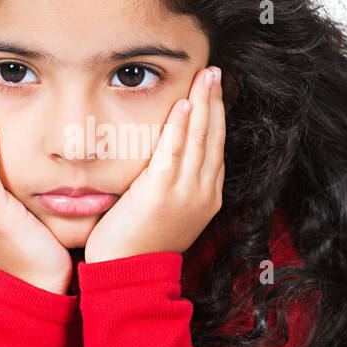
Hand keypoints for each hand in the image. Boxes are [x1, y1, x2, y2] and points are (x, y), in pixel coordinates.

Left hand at [83, 66, 224, 262]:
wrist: (130, 274)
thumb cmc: (140, 246)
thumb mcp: (168, 214)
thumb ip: (173, 187)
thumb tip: (167, 164)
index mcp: (207, 197)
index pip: (216, 148)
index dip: (217, 116)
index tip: (214, 91)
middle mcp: (203, 193)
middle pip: (214, 137)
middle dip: (215, 101)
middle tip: (215, 71)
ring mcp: (185, 193)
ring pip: (200, 139)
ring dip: (203, 103)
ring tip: (206, 76)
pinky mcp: (161, 192)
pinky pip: (175, 151)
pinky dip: (182, 126)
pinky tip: (185, 104)